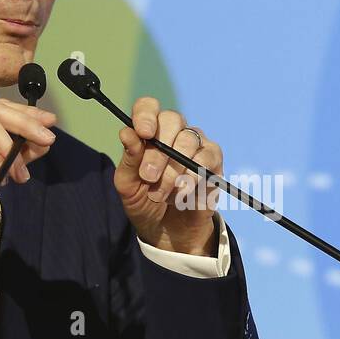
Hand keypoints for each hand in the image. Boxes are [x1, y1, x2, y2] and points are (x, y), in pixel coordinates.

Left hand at [115, 96, 221, 256]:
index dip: (146, 114)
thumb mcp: (128, 185)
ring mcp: (195, 144)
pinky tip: (182, 193)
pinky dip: (192, 176)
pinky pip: (207, 157)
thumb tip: (127, 132)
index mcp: (149, 132)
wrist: (167, 231)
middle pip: (171, 119)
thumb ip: (129, 159)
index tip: (143, 133)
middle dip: (158, 151)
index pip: (149, 107)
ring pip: (189, 139)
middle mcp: (173, 132)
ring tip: (162, 193)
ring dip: (173, 170)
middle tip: (149, 177)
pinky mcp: (213, 161)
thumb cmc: (145, 202)